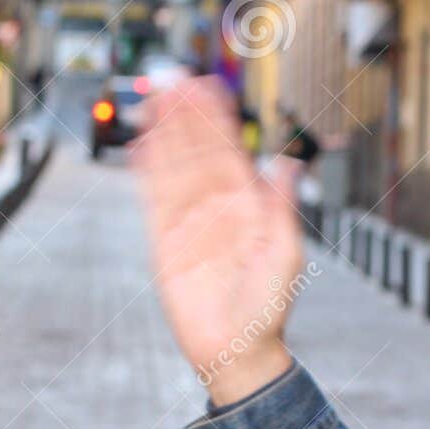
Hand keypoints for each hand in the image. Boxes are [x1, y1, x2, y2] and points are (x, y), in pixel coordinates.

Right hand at [135, 78, 303, 404]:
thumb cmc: (269, 308)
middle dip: (185, 117)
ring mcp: (190, 223)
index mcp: (248, 206)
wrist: (238, 350)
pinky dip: (148, 173)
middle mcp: (217, 208)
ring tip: (154, 99)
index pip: (228, 152)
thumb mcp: (285, 253)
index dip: (216, 120)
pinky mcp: (166, 243)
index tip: (206, 86)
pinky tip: (142, 145)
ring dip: (164, 135)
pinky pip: (154, 200)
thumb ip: (282, 206)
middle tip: (173, 78)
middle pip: (197, 151)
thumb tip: (287, 162)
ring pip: (173, 168)